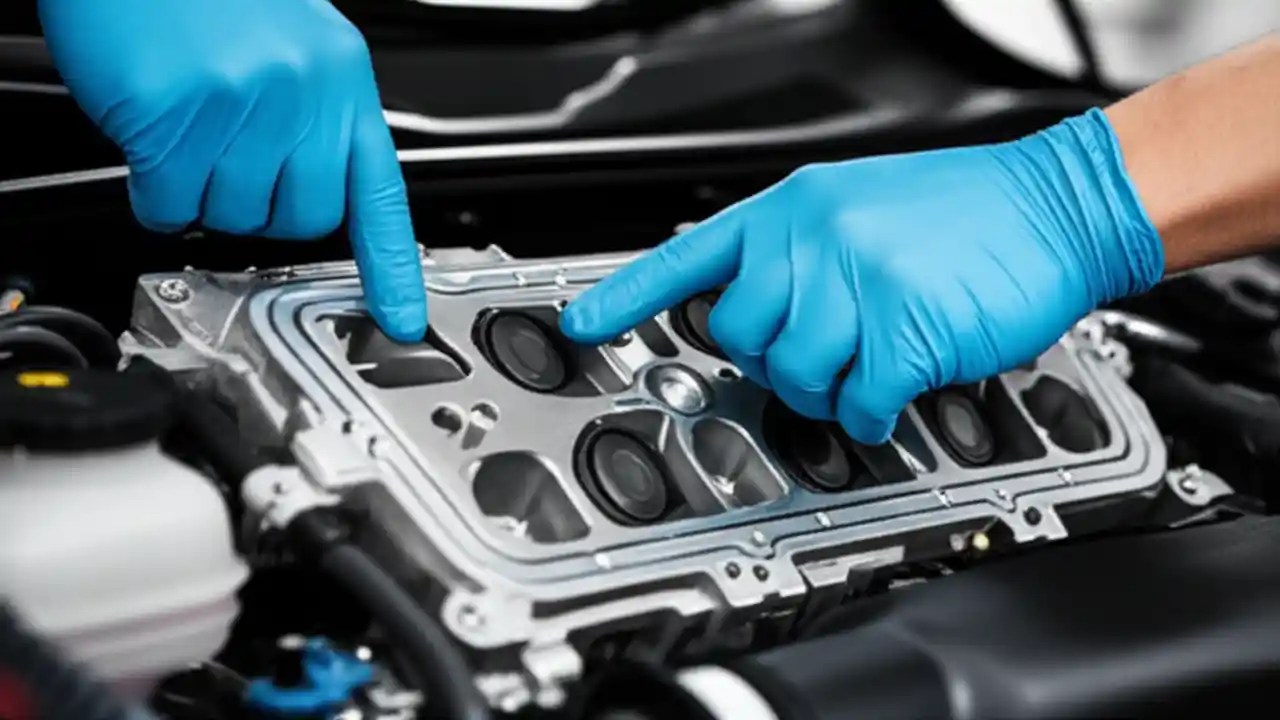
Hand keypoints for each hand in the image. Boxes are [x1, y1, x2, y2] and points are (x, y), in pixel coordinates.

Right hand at [39, 0, 425, 340]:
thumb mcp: (291, 42)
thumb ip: (312, 115)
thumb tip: (312, 186)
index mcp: (339, 77)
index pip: (381, 193)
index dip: (393, 267)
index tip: (401, 318)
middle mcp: (302, 94)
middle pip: (302, 220)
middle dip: (262, 208)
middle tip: (230, 158)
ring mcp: (241, 107)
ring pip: (233, 219)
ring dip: (203, 192)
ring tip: (189, 125)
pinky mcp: (177, 118)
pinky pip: (169, 204)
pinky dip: (154, 188)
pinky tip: (154, 133)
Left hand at [561, 109, 1164, 443]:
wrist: (1054, 204)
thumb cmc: (962, 213)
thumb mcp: (858, 206)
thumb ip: (796, 253)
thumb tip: (747, 308)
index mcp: (792, 207)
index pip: (688, 257)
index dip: (627, 297)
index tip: (583, 325)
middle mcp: (813, 238)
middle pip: (739, 337)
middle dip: (776, 360)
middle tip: (826, 350)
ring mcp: (857, 282)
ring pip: (793, 377)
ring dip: (829, 388)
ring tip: (871, 360)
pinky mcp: (903, 331)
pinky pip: (857, 402)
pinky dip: (873, 411)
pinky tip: (896, 386)